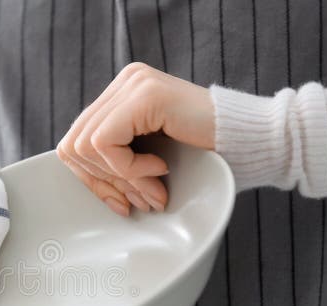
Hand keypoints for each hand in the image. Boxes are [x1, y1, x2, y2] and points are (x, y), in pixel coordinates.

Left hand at [57, 62, 214, 214]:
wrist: (253, 140)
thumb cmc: (204, 155)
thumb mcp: (147, 157)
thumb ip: (115, 160)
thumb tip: (85, 180)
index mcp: (120, 95)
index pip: (73, 141)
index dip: (91, 179)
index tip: (121, 200)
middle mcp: (123, 83)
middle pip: (74, 145)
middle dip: (104, 184)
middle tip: (141, 200)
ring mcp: (133, 84)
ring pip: (86, 146)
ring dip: (122, 179)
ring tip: (156, 188)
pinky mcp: (144, 95)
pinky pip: (106, 144)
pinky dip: (130, 169)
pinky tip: (161, 169)